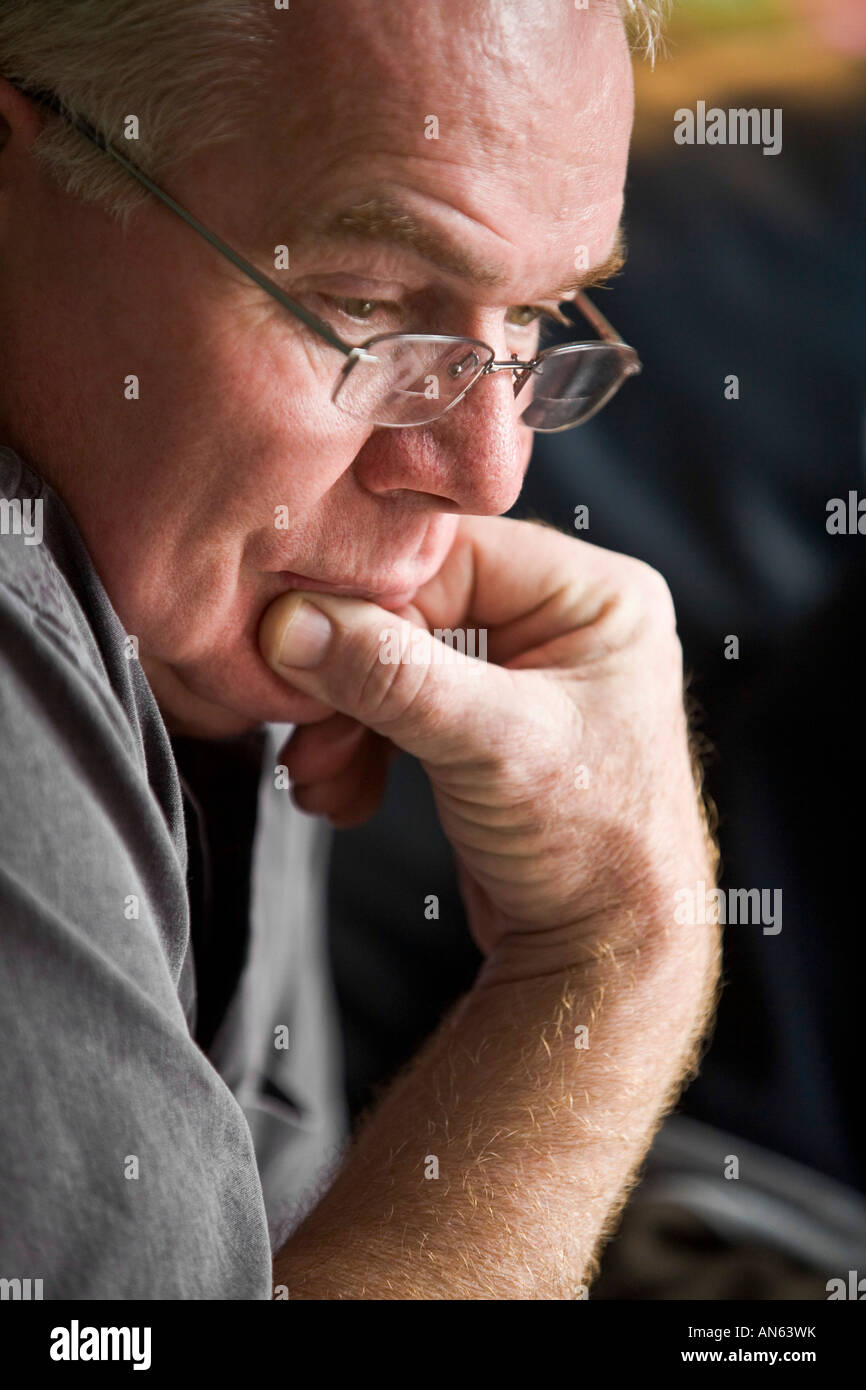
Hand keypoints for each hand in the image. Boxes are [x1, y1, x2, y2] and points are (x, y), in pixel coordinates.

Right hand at [259, 515, 713, 962]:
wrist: (603, 955)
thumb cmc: (590, 846)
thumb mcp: (491, 746)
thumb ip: (392, 677)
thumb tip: (291, 623)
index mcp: (596, 596)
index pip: (454, 553)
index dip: (370, 597)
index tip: (298, 641)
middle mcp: (563, 620)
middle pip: (417, 608)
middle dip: (351, 677)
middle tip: (301, 726)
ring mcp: (523, 673)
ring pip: (398, 660)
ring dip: (345, 720)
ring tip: (317, 776)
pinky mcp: (484, 723)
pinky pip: (401, 706)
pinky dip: (362, 747)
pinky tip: (340, 794)